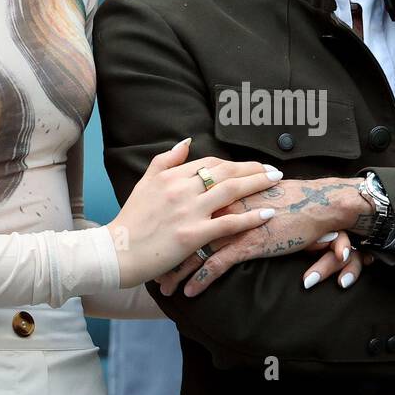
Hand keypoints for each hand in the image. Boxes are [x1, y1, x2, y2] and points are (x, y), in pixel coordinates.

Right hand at [108, 137, 282, 286]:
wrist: (117, 252)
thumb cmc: (131, 220)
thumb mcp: (144, 183)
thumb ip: (165, 160)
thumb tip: (187, 141)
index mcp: (171, 176)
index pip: (210, 163)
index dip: (235, 163)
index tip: (252, 166)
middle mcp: (181, 189)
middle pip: (226, 172)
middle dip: (254, 168)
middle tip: (275, 170)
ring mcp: (188, 211)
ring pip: (231, 191)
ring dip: (258, 184)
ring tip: (277, 181)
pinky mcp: (193, 235)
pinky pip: (229, 223)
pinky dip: (251, 217)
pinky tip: (268, 213)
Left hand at [156, 175, 367, 296]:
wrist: (315, 204)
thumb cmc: (287, 198)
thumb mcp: (252, 190)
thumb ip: (230, 192)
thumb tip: (215, 200)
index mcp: (220, 190)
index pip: (183, 207)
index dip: (165, 225)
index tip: (150, 241)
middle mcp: (221, 206)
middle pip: (181, 229)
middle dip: (163, 251)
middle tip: (150, 268)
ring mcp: (233, 225)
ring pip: (194, 250)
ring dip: (177, 272)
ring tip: (164, 287)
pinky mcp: (247, 243)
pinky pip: (216, 264)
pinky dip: (200, 280)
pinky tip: (188, 293)